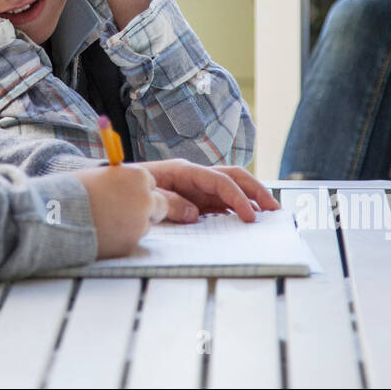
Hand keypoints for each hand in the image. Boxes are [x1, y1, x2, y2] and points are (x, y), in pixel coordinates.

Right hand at [73, 164, 167, 257]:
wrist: (56, 216)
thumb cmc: (73, 190)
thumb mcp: (101, 176)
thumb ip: (120, 182)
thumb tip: (127, 189)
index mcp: (138, 176)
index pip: (150, 183)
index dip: (137, 190)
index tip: (124, 194)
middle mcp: (145, 199)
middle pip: (159, 205)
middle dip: (147, 209)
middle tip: (125, 212)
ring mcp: (139, 224)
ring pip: (145, 225)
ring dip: (132, 225)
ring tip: (105, 222)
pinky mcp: (130, 244)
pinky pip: (132, 241)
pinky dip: (121, 239)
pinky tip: (102, 234)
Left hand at [137, 160, 278, 222]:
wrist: (116, 191)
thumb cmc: (129, 189)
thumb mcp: (146, 195)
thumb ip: (170, 203)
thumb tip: (196, 214)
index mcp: (184, 171)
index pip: (219, 181)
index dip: (237, 197)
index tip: (250, 216)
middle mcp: (195, 176)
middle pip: (233, 176)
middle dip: (255, 189)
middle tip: (273, 208)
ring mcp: (197, 187)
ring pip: (231, 187)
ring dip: (251, 197)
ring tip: (269, 212)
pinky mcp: (197, 199)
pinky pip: (222, 201)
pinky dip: (237, 207)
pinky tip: (247, 218)